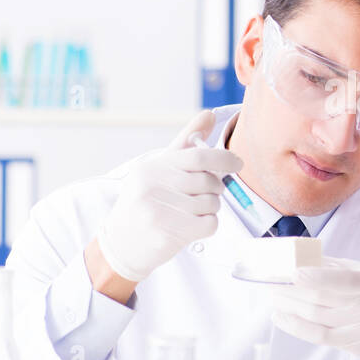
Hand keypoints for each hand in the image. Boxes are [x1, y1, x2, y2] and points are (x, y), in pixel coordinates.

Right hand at [96, 110, 242, 282]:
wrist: (121, 244)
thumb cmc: (146, 202)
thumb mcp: (160, 169)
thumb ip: (185, 143)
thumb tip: (209, 114)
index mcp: (152, 167)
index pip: (198, 157)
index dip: (224, 158)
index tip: (237, 163)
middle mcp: (152, 185)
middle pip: (208, 182)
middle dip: (215, 189)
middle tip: (205, 196)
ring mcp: (157, 210)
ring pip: (211, 204)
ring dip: (210, 209)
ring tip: (191, 213)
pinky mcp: (166, 233)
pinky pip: (209, 224)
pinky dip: (208, 226)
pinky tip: (192, 226)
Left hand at [267, 257, 359, 359]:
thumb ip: (337, 268)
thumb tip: (301, 259)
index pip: (343, 281)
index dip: (317, 278)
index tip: (293, 272)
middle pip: (322, 302)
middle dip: (290, 292)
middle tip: (269, 282)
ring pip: (316, 320)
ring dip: (288, 308)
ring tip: (272, 297)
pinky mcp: (355, 347)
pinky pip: (320, 337)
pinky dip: (296, 326)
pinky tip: (282, 317)